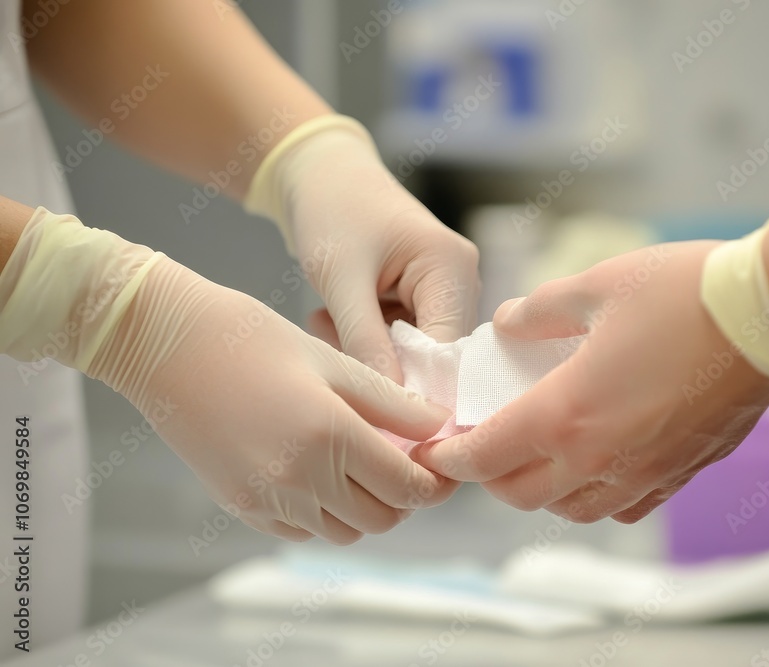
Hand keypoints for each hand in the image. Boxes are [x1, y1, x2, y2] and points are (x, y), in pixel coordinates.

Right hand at [0, 208, 457, 544]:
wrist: (167, 345)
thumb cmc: (252, 338)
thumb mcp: (333, 361)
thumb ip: (391, 403)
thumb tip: (438, 428)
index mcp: (329, 437)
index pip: (407, 487)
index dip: (435, 483)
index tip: (443, 466)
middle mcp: (299, 479)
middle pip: (381, 518)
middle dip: (406, 496)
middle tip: (408, 462)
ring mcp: (266, 499)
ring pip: (344, 531)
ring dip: (367, 507)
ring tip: (366, 466)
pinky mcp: (241, 506)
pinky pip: (303, 530)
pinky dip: (326, 514)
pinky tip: (324, 475)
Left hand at [259, 117, 479, 382]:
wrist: (317, 172)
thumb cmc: (330, 210)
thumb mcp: (342, 278)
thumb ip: (367, 341)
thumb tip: (397, 403)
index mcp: (453, 269)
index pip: (449, 351)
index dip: (416, 385)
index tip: (370, 404)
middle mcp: (462, 282)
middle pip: (435, 356)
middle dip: (384, 363)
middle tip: (330, 341)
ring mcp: (445, 290)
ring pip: (413, 352)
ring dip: (368, 350)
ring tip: (324, 321)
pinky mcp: (423, 298)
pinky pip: (401, 339)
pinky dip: (365, 338)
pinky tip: (332, 317)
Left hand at [416, 242, 768, 523]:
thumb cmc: (685, 293)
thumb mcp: (596, 284)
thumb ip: (539, 308)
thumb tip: (508, 323)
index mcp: (566, 413)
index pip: (486, 456)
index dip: (450, 456)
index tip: (434, 448)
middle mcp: (601, 458)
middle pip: (521, 494)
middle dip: (490, 475)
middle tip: (482, 442)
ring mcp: (645, 472)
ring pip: (571, 509)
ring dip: (540, 491)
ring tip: (534, 454)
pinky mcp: (683, 472)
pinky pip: (624, 506)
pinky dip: (595, 497)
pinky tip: (596, 464)